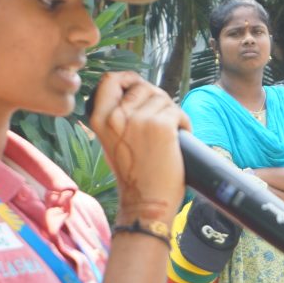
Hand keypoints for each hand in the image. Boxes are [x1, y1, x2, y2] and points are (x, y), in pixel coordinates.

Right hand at [88, 72, 188, 223]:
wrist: (146, 203)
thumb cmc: (133, 176)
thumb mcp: (111, 142)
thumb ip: (117, 117)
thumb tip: (136, 92)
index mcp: (99, 119)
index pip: (110, 80)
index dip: (128, 78)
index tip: (139, 87)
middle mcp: (116, 116)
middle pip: (142, 86)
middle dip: (157, 98)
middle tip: (162, 119)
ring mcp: (139, 119)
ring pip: (163, 97)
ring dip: (171, 112)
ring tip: (170, 133)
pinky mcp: (162, 126)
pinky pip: (178, 111)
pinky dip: (184, 123)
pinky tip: (180, 138)